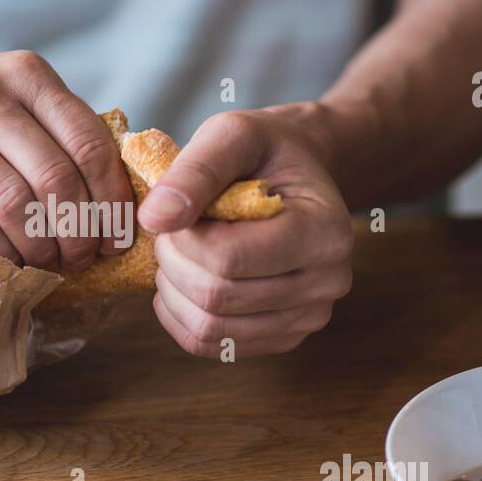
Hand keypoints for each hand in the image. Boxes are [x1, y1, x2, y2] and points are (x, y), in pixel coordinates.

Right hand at [0, 49, 131, 270]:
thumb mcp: (8, 93)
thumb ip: (56, 126)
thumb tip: (117, 192)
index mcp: (25, 75)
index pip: (89, 142)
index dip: (111, 197)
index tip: (118, 232)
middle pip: (56, 178)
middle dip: (79, 230)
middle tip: (83, 255)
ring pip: (16, 205)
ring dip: (41, 247)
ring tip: (48, 261)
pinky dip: (0, 251)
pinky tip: (10, 260)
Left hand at [138, 105, 353, 357]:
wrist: (296, 172)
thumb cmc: (264, 151)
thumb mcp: (232, 134)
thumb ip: (195, 171)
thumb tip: (154, 219)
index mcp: (325, 230)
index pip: (229, 259)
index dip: (183, 239)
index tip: (176, 211)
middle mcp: (327, 281)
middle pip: (218, 299)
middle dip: (174, 264)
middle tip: (170, 233)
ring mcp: (309, 316)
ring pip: (211, 330)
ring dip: (174, 293)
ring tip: (177, 255)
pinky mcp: (284, 335)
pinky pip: (214, 346)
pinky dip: (181, 318)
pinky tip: (180, 282)